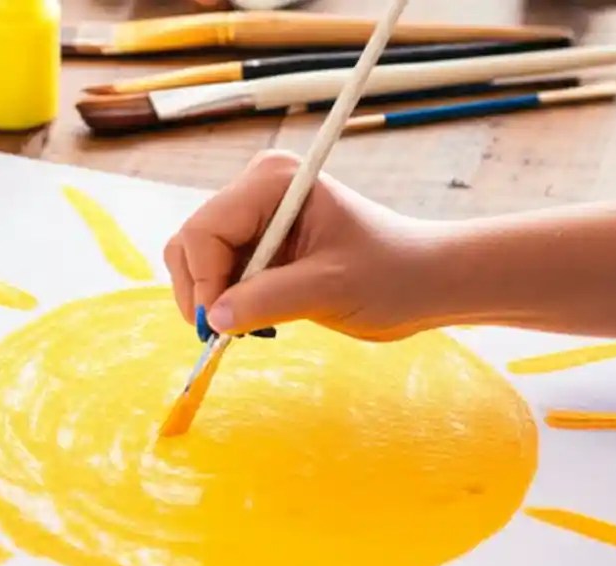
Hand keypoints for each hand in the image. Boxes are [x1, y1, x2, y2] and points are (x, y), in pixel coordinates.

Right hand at [164, 150, 442, 341]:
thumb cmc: (392, 274)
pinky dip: (226, 302)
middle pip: (192, 243)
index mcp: (273, 181)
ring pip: (197, 261)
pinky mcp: (258, 243)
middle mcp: (256, 189)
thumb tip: (213, 319)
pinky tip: (257, 318)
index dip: (204, 280)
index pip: (206, 229)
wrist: (423, 281)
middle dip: (202, 291)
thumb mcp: (329, 289)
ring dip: (213, 300)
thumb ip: (268, 299)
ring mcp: (255, 216)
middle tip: (224, 335)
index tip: (217, 327)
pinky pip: (218, 274)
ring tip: (249, 326)